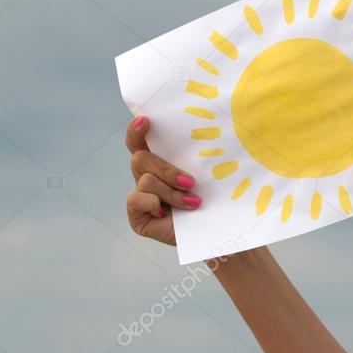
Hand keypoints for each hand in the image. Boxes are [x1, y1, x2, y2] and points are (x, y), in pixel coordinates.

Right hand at [124, 116, 202, 246]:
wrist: (217, 232)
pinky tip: (166, 214)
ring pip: (145, 180)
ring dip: (171, 192)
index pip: (139, 138)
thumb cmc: (214, 198)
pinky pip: (135, 199)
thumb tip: (204, 129)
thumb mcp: (206, 172)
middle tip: (190, 181)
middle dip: (166, 169)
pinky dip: (153, 203)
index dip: (136, 129)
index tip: (146, 121)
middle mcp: (146, 174)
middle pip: (140, 157)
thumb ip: (196, 153)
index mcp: (159, 158)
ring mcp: (140, 195)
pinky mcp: (137, 215)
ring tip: (192, 202)